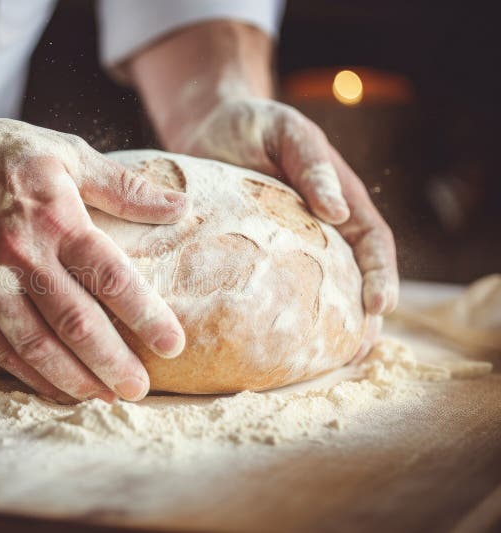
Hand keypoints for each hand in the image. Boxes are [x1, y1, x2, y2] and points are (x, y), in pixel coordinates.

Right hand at [0, 114, 188, 402]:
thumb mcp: (63, 153)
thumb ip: (123, 187)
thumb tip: (180, 207)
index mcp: (55, 215)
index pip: (111, 276)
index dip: (145, 316)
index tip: (173, 345)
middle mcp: (20, 253)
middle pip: (76, 321)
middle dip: (113, 362)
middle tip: (140, 390)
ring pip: (36, 344)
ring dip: (75, 378)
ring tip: (106, 398)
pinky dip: (31, 375)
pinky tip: (58, 390)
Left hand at [165, 97, 397, 360]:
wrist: (207, 127)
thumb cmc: (251, 125)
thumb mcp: (285, 131)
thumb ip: (311, 164)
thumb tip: (338, 210)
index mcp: (339, 198)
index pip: (372, 241)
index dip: (381, 275)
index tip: (379, 307)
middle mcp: (319, 226)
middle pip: (351, 276)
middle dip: (360, 315)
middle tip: (356, 352)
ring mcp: (288, 242)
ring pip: (315, 288)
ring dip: (325, 324)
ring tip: (324, 361)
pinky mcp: (255, 252)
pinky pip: (272, 286)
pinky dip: (280, 313)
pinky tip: (272, 342)